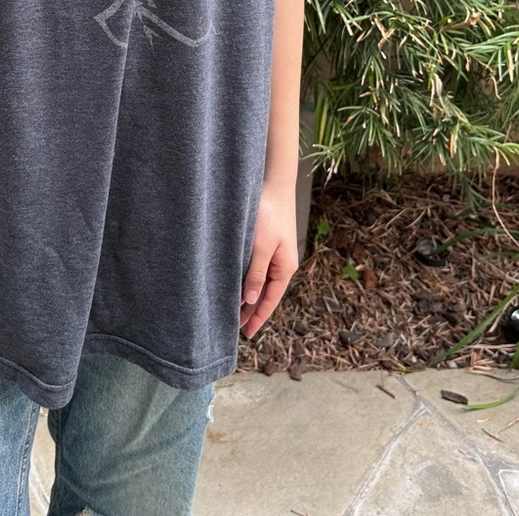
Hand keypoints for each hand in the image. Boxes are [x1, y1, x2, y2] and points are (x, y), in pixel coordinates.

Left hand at [239, 183, 298, 338]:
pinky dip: (247, 279)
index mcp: (285, 268)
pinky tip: (235, 283)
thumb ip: (256, 273)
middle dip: (251, 309)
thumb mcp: (261, 246)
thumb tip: (250, 299)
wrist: (273, 184)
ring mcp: (274, 253)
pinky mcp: (266, 243)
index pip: (270, 300)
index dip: (258, 317)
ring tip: (232, 310)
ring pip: (260, 281)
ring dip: (247, 295)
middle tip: (233, 326)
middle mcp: (282, 263)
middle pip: (265, 293)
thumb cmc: (269, 214)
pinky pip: (256, 268)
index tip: (246, 333)